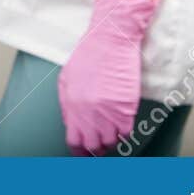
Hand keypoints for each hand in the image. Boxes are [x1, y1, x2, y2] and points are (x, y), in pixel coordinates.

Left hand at [57, 0, 159, 154]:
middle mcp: (87, 113)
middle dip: (96, 151)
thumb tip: (71, 124)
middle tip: (100, 149)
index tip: (84, 154)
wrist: (111, 40)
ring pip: (110, 142)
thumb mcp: (68, 78)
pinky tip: (122, 126)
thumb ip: (68, 104)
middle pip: (92, 146)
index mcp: (71, 105)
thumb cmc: (89, 55)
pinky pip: (125, 133)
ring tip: (112, 136)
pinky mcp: (125, 108)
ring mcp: (106, 112)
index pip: (74, 141)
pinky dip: (124, 133)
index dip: (80, 151)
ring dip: (111, 142)